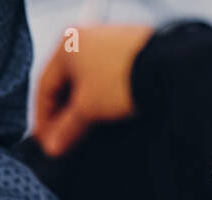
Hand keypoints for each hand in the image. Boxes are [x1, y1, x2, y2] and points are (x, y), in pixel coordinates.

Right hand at [33, 24, 154, 156]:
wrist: (168, 70)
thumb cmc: (123, 80)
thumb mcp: (89, 108)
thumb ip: (67, 129)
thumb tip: (53, 147)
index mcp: (66, 46)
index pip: (44, 87)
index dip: (43, 119)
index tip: (46, 142)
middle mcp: (86, 40)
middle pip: (67, 84)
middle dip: (64, 115)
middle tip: (64, 140)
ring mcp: (110, 45)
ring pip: (88, 83)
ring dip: (85, 109)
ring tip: (85, 133)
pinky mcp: (133, 55)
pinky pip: (109, 82)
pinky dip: (104, 100)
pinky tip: (108, 118)